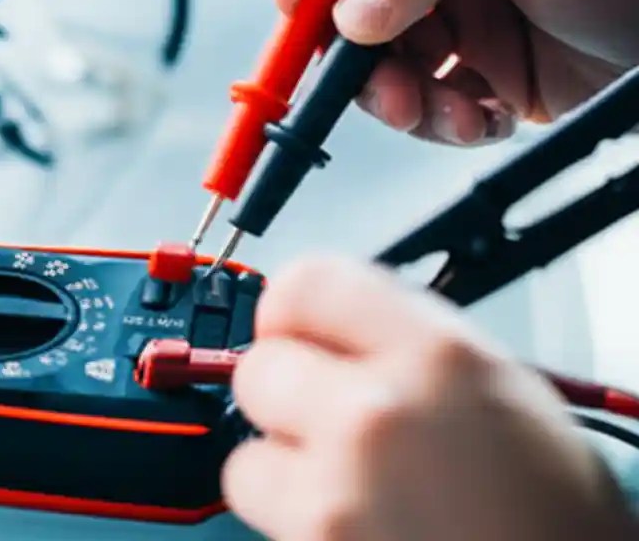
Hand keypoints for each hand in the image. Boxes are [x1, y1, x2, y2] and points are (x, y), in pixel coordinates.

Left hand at [222, 256, 636, 539]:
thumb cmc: (552, 516)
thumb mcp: (508, 392)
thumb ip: (414, 346)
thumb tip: (343, 329)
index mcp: (439, 357)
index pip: (308, 284)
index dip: (294, 312)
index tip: (296, 333)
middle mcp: (381, 411)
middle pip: (260, 366)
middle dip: (286, 393)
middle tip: (328, 419)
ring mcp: (340, 483)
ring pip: (248, 448)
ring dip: (283, 464)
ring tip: (348, 482)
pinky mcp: (315, 537)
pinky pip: (258, 503)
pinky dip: (289, 513)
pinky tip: (350, 519)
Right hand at [274, 0, 638, 145]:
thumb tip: (348, 12)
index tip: (299, 7)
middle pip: (346, 0)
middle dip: (351, 53)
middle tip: (377, 86)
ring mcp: (457, 13)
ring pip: (376, 63)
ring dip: (395, 99)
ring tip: (436, 112)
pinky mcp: (476, 72)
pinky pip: (422, 105)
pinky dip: (439, 123)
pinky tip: (479, 120)